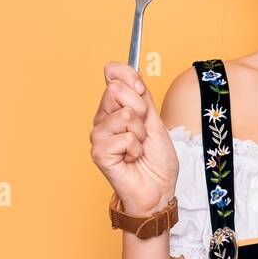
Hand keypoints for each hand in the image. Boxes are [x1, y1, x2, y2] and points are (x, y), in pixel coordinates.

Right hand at [90, 61, 177, 214]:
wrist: (159, 190)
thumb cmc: (156, 160)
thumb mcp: (154, 120)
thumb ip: (140, 96)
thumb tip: (127, 69)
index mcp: (114, 108)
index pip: (113, 74)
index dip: (130, 77)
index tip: (142, 90)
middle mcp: (103, 119)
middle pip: (116, 91)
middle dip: (140, 110)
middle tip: (144, 132)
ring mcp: (98, 136)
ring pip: (123, 115)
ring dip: (140, 134)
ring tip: (139, 149)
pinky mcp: (98, 152)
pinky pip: (124, 137)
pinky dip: (135, 149)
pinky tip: (131, 160)